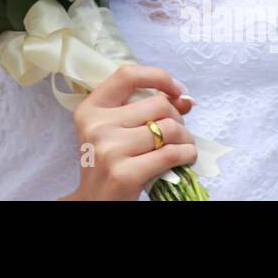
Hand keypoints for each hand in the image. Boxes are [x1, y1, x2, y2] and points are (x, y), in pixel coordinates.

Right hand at [68, 64, 196, 200]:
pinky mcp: (125, 173)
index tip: (176, 89)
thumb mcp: (117, 131)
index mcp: (91, 109)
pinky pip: (170, 154)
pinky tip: (185, 158)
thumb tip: (185, 99)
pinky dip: (186, 154)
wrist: (94, 202)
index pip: (127, 75)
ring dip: (185, 138)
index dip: (158, 77)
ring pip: (169, 129)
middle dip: (178, 117)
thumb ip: (147, 111)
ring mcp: (109, 150)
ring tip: (182, 147)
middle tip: (177, 132)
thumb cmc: (109, 164)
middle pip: (158, 104)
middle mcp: (97, 126)